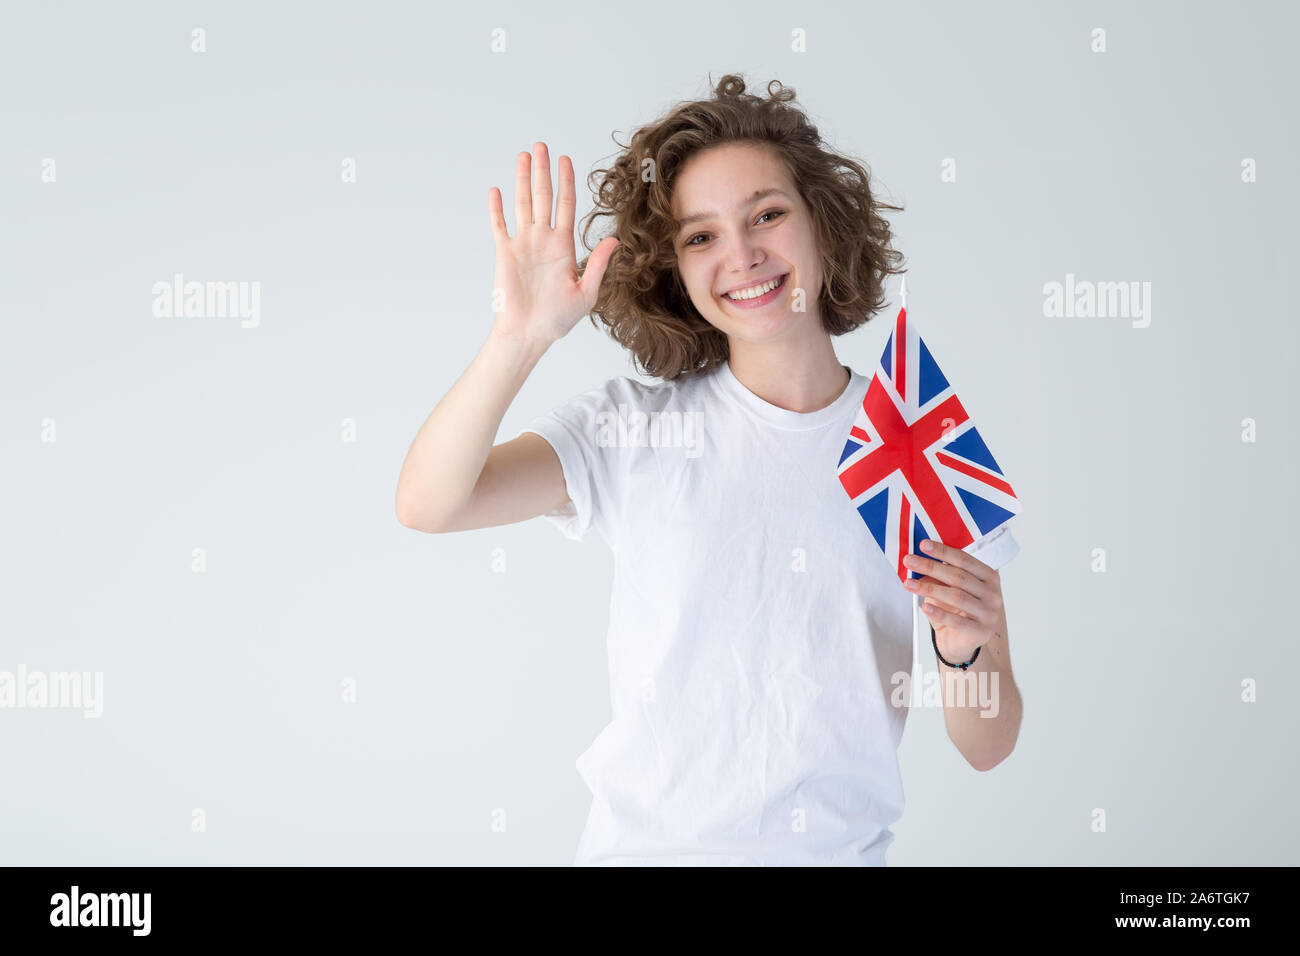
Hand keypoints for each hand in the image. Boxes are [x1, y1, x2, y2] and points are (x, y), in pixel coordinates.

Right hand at [487, 142, 619, 347]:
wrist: (529, 334)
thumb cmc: (558, 320)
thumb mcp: (586, 293)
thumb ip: (597, 265)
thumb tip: (614, 241)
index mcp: (563, 246)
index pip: (566, 206)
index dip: (566, 182)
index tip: (565, 160)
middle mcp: (543, 240)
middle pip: (544, 197)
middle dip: (543, 171)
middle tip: (541, 146)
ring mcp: (523, 245)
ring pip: (522, 204)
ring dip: (522, 180)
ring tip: (523, 157)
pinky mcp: (504, 254)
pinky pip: (499, 226)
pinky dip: (497, 209)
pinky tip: (496, 191)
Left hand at [901, 538, 1005, 664]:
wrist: (960, 642)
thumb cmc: (955, 610)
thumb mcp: (947, 589)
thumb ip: (939, 576)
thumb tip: (918, 562)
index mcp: (988, 577)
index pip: (965, 560)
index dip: (943, 551)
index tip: (923, 545)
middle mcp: (993, 593)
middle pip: (959, 576)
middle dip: (931, 566)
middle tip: (909, 561)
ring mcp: (989, 613)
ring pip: (956, 596)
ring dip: (929, 588)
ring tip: (908, 583)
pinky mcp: (981, 631)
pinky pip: (957, 621)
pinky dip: (939, 612)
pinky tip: (924, 606)